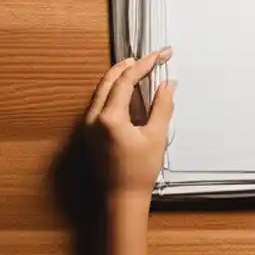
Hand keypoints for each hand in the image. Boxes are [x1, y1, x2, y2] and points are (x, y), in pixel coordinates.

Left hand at [84, 49, 176, 254]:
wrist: (120, 199)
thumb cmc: (139, 172)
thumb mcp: (156, 137)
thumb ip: (162, 106)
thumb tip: (167, 84)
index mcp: (109, 118)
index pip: (126, 80)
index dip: (145, 64)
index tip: (161, 55)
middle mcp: (92, 118)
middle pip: (109, 80)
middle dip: (129, 66)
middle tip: (149, 58)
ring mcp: (87, 126)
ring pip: (101, 90)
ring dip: (119, 77)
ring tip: (137, 68)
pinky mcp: (88, 133)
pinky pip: (98, 102)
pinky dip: (112, 91)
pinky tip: (126, 91)